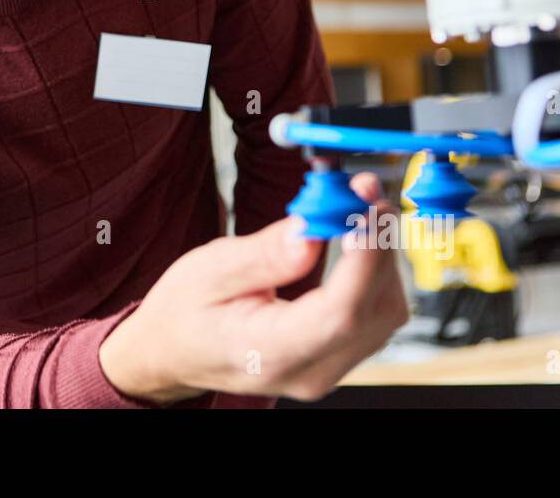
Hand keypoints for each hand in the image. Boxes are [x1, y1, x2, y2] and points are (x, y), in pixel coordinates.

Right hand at [99, 172, 407, 403]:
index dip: (365, 259)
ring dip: (380, 252)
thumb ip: (265, 254)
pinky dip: (374, 269)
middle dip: (378, 243)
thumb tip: (313, 229)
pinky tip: (355, 235)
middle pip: (374, 311)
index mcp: (269, 352)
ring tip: (355, 205)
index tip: (366, 207)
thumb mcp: (209, 270)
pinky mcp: (337, 355)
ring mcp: (327, 369)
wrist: (174, 351)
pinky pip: (376, 313)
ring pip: (385, 311)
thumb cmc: (185, 312)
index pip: (339, 314)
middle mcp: (308, 371)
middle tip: (362, 189)